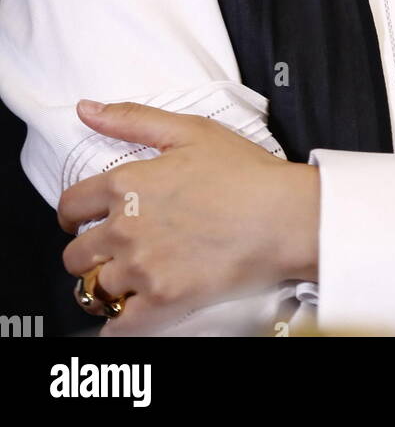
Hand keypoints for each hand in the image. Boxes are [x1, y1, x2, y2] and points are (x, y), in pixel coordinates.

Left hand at [58, 99, 319, 335]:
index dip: (71, 214)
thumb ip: (131, 119)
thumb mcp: (189, 130)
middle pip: (76, 254)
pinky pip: (118, 324)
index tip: (80, 220)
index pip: (70, 205)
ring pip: (95, 288)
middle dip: (88, 252)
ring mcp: (142, 267)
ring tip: (128, 277)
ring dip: (106, 284)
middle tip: (109, 250)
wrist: (283, 216)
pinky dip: (117, 322)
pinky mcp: (162, 300)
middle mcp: (125, 227)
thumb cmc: (244, 171)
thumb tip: (84, 109)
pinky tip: (129, 312)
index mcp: (126, 183)